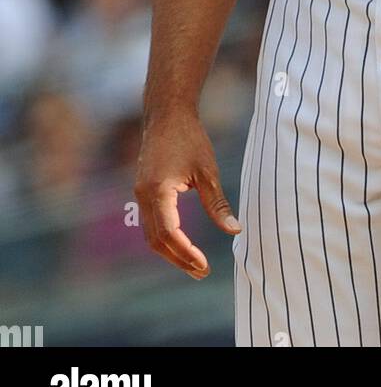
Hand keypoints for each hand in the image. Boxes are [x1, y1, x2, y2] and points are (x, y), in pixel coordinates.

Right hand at [134, 108, 240, 278]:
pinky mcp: (143, 190)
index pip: (169, 233)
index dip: (186, 253)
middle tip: (201, 272)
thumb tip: (235, 230)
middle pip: (156, 240)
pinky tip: (182, 243)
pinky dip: (165, 238)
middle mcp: (144, 195)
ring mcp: (140, 193)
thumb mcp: (208, 171)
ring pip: (151, 234)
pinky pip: (151, 222)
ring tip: (193, 264)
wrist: (167, 114)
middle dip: (178, 259)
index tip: (204, 265)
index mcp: (158, 191)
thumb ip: (218, 203)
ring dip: (171, 252)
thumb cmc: (189, 138)